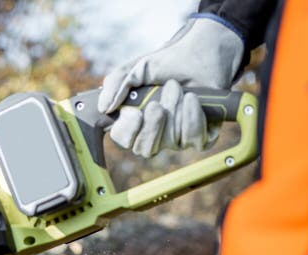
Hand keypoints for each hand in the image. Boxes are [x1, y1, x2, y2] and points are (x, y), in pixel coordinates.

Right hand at [97, 16, 244, 157]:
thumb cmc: (169, 62)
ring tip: (178, 89)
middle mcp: (156, 134)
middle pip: (145, 149)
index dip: (128, 131)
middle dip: (153, 127)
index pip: (124, 140)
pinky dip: (192, 118)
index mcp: (137, 121)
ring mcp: (178, 137)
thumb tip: (104, 107)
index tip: (135, 113)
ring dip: (174, 112)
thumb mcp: (137, 68)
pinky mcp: (202, 135)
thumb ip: (116, 84)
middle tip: (157, 105)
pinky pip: (194, 140)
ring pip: (171, 142)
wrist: (203, 52)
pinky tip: (192, 99)